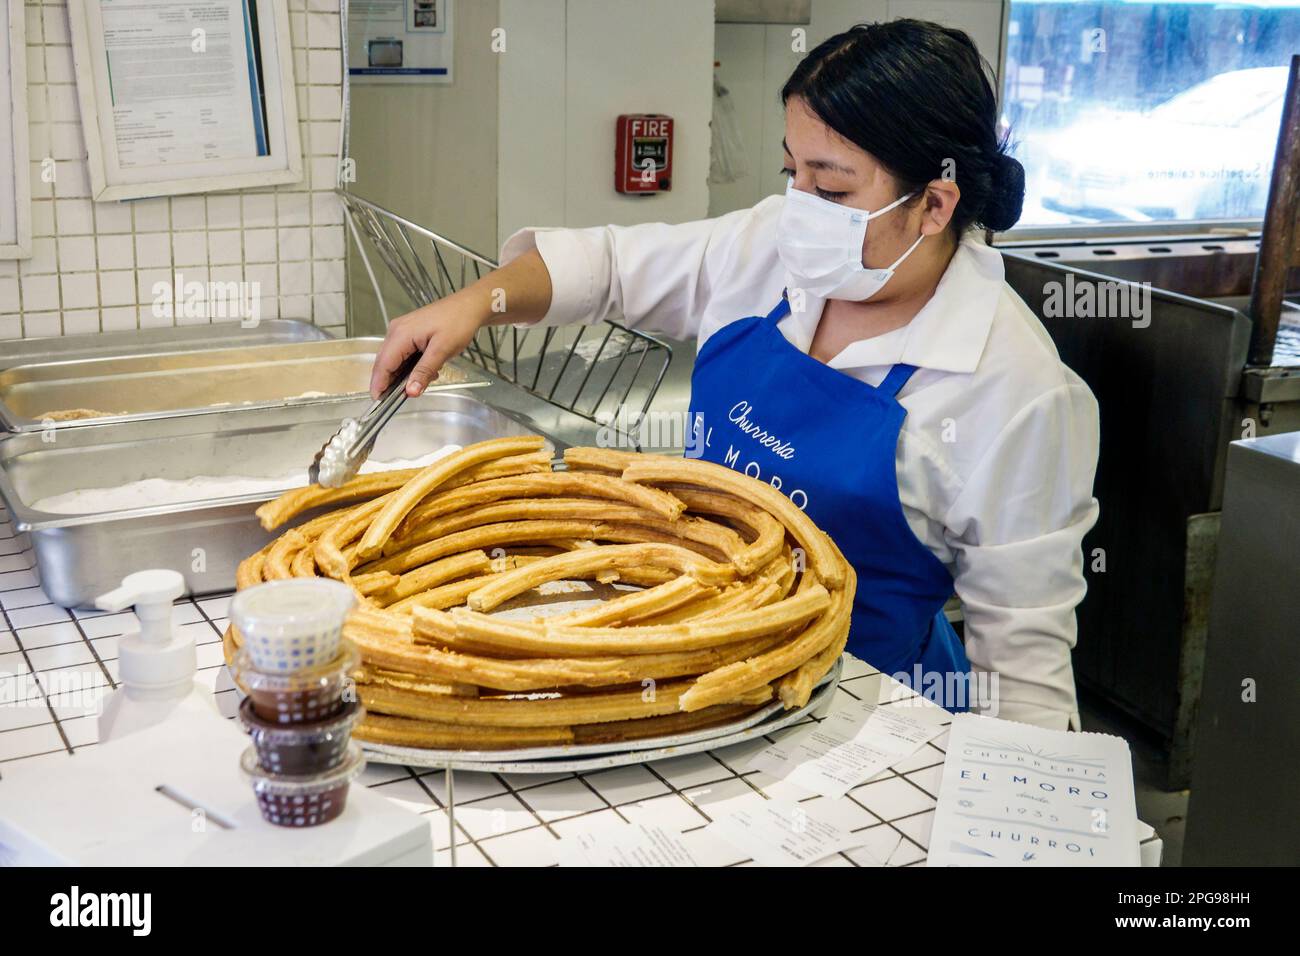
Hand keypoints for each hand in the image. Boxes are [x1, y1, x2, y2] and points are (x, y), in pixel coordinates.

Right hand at [369, 293, 484, 398]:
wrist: (469, 306)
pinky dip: (410, 366)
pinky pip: (403, 353)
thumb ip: (424, 371)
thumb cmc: (458, 322)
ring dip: (404, 374)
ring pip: (394, 359)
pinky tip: (426, 370)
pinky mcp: (409, 332)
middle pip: (385, 362)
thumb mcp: (442, 350)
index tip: (379, 401)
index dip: (379, 384)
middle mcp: (396, 330)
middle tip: (400, 398)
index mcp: (401, 334)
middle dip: (390, 382)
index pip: (383, 364)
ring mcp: (402, 330)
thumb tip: (411, 391)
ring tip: (422, 381)